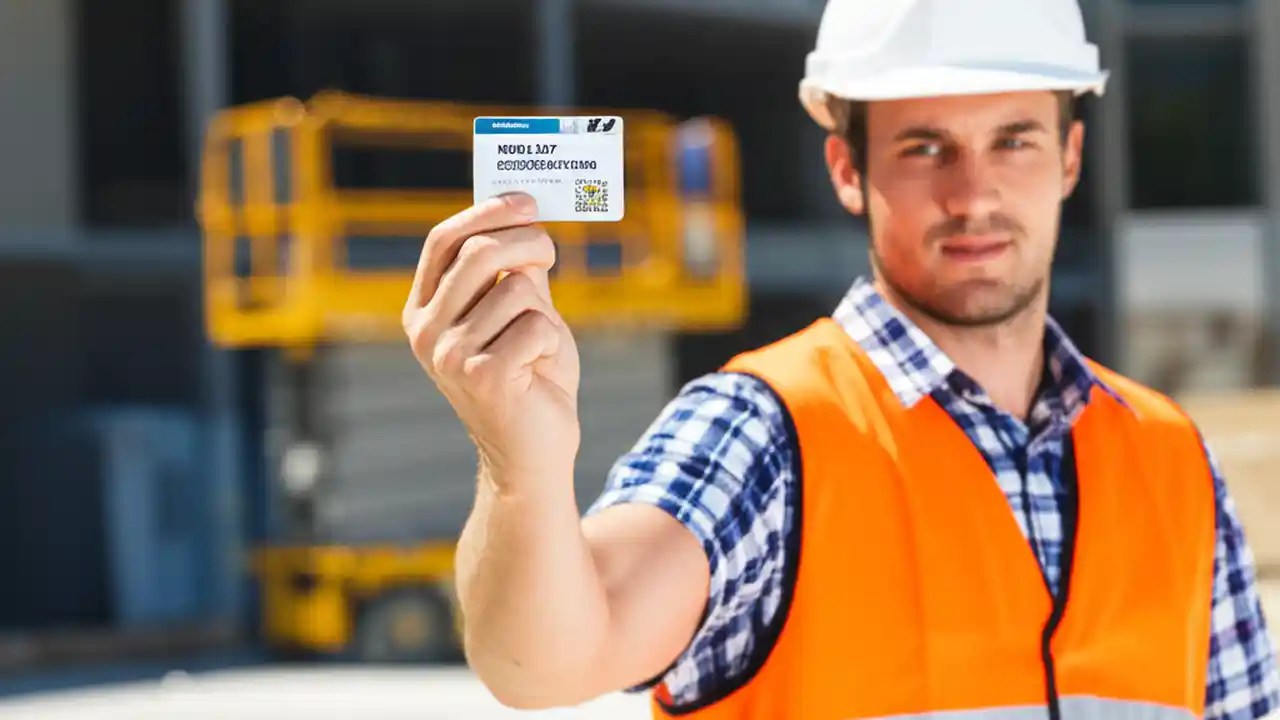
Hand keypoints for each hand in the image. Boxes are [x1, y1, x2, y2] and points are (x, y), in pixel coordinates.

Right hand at [403, 193, 580, 487]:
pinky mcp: (483, 377)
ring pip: (517, 290)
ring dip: (544, 311)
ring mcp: (450, 356)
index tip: (526, 200)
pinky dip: (552, 341)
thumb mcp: (521, 315)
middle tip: (551, 250)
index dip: (485, 211)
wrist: (535, 454)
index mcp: (424, 311)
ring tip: (539, 346)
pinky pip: (536, 326)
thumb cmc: (530, 379)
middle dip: (528, 242)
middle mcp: (426, 332)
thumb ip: (516, 271)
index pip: (443, 242)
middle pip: (480, 253)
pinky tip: (539, 371)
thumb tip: (525, 216)